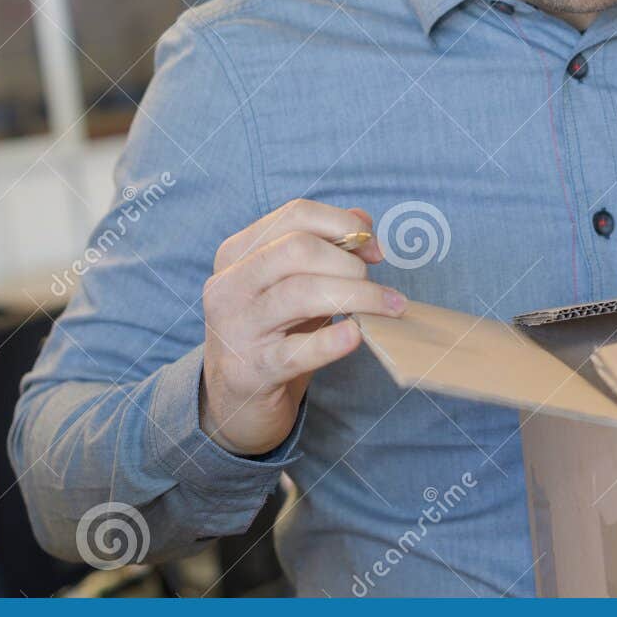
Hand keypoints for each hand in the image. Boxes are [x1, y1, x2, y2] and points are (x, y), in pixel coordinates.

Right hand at [199, 200, 403, 456]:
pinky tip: (356, 335)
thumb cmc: (273, 333)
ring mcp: (235, 328)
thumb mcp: (293, 284)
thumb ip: (326, 248)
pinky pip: (295, 351)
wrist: (234, 401)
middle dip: (349, 264)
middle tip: (376, 289)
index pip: (295, 215)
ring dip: (357, 297)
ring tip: (388, 308)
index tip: (375, 249)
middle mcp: (228, 285)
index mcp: (237, 253)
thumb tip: (364, 224)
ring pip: (299, 293)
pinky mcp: (249, 371)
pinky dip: (331, 341)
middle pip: (297, 249)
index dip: (344, 225)